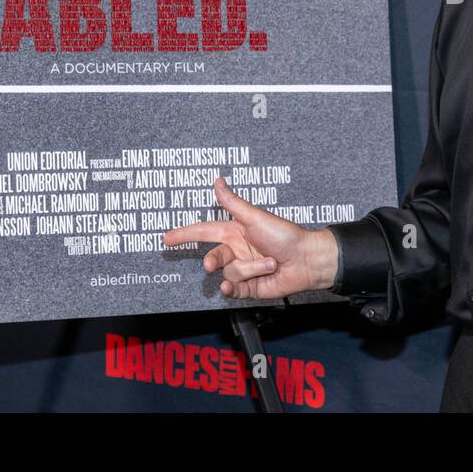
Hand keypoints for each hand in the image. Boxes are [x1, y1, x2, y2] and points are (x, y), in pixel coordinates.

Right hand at [162, 177, 337, 299]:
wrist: (306, 260)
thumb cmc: (285, 235)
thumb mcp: (255, 217)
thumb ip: (233, 203)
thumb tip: (218, 181)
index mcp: (235, 232)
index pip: (204, 232)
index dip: (185, 234)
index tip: (166, 239)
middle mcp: (237, 251)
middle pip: (213, 257)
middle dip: (212, 261)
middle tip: (210, 264)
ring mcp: (243, 270)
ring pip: (229, 273)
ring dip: (249, 269)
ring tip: (269, 263)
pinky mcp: (250, 287)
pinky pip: (233, 290)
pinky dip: (234, 288)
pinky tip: (237, 285)